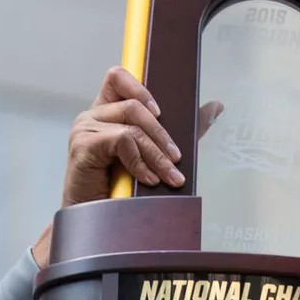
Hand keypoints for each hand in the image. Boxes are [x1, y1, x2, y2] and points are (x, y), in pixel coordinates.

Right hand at [35, 68, 184, 266]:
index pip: (118, 77)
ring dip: (156, 154)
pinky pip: (122, 141)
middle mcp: (92, 116)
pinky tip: (146, 179)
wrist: (96, 222)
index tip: (161, 113)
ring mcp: (85, 129)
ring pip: (132, 126)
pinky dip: (139, 162)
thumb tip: (216, 106)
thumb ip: (178, 130)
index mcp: (106, 112)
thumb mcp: (153, 154)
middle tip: (177, 159)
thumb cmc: (121, 189)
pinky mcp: (83, 145)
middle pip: (134, 105)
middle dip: (162, 135)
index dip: (141, 87)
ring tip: (169, 177)